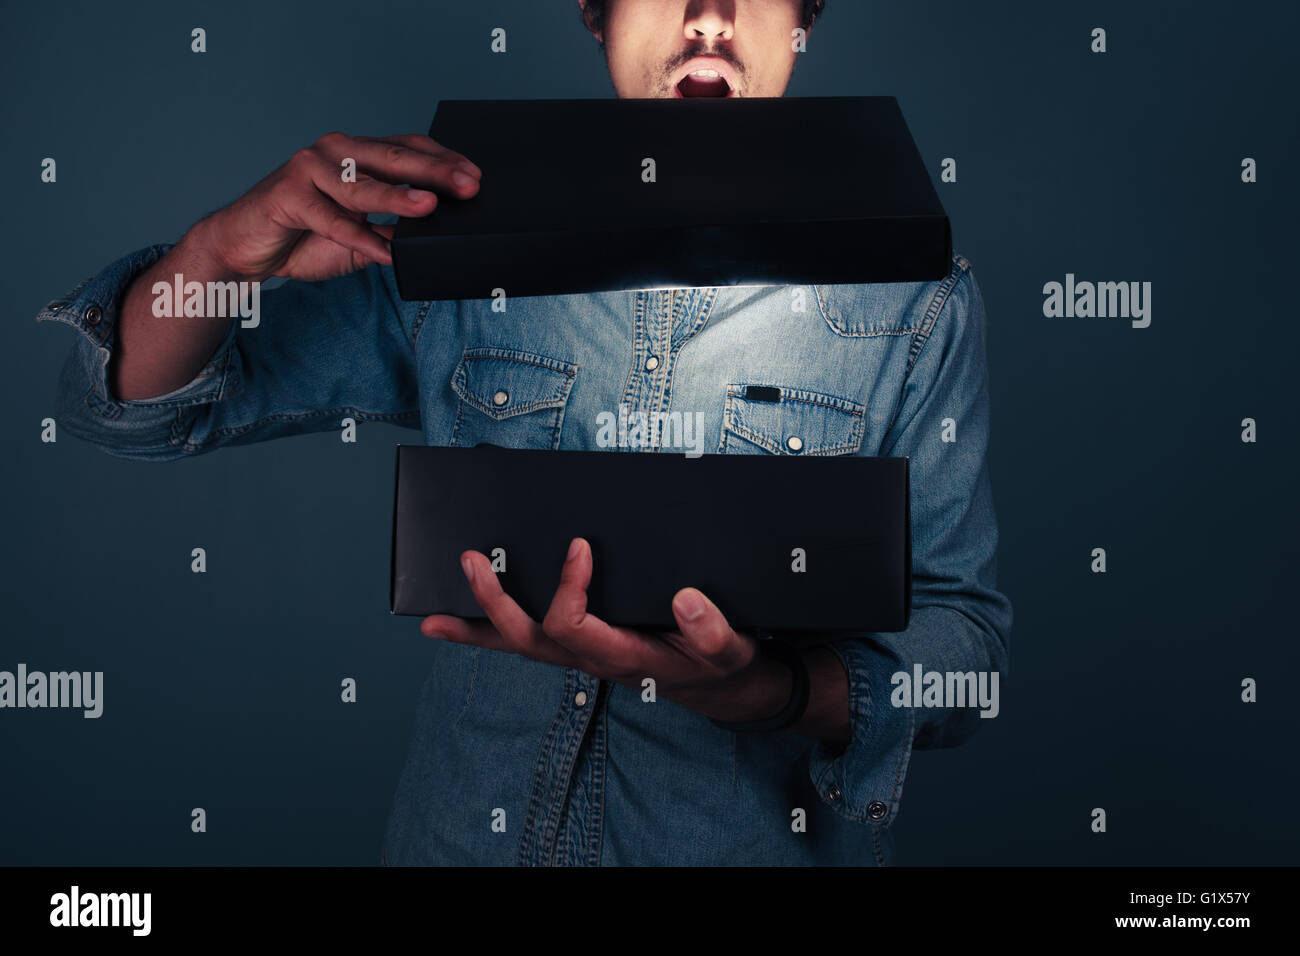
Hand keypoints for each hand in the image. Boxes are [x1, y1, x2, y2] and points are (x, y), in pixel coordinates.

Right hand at [189, 131, 481, 283]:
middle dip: (434, 173)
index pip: (406, 148)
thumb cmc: (304, 236)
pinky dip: (360, 238)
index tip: (475, 176)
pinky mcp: (288, 195)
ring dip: (397, 197)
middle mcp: (334, 153)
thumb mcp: (359, 238)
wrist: (245, 247)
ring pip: (362, 185)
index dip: (442, 160)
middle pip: (392, 158)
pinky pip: (331, 220)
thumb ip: (391, 233)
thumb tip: (434, 238)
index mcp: (355, 154)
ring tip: (429, 206)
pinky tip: (386, 253)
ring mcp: (308, 169)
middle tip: (468, 186)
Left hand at [419, 537, 794, 723]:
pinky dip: (483, 636)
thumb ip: (712, 631)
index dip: (567, 588)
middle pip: (528, 638)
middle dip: (495, 602)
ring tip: (434, 613)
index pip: (575, 625)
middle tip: (475, 560)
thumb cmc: (719, 662)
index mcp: (623, 656)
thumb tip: (685, 599)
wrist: (719, 684)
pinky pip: (525, 644)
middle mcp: (591, 658)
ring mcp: (579, 656)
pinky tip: (447, 625)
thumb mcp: (730, 649)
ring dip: (476, 625)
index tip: (579, 546)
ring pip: (518, 646)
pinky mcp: (577, 648)